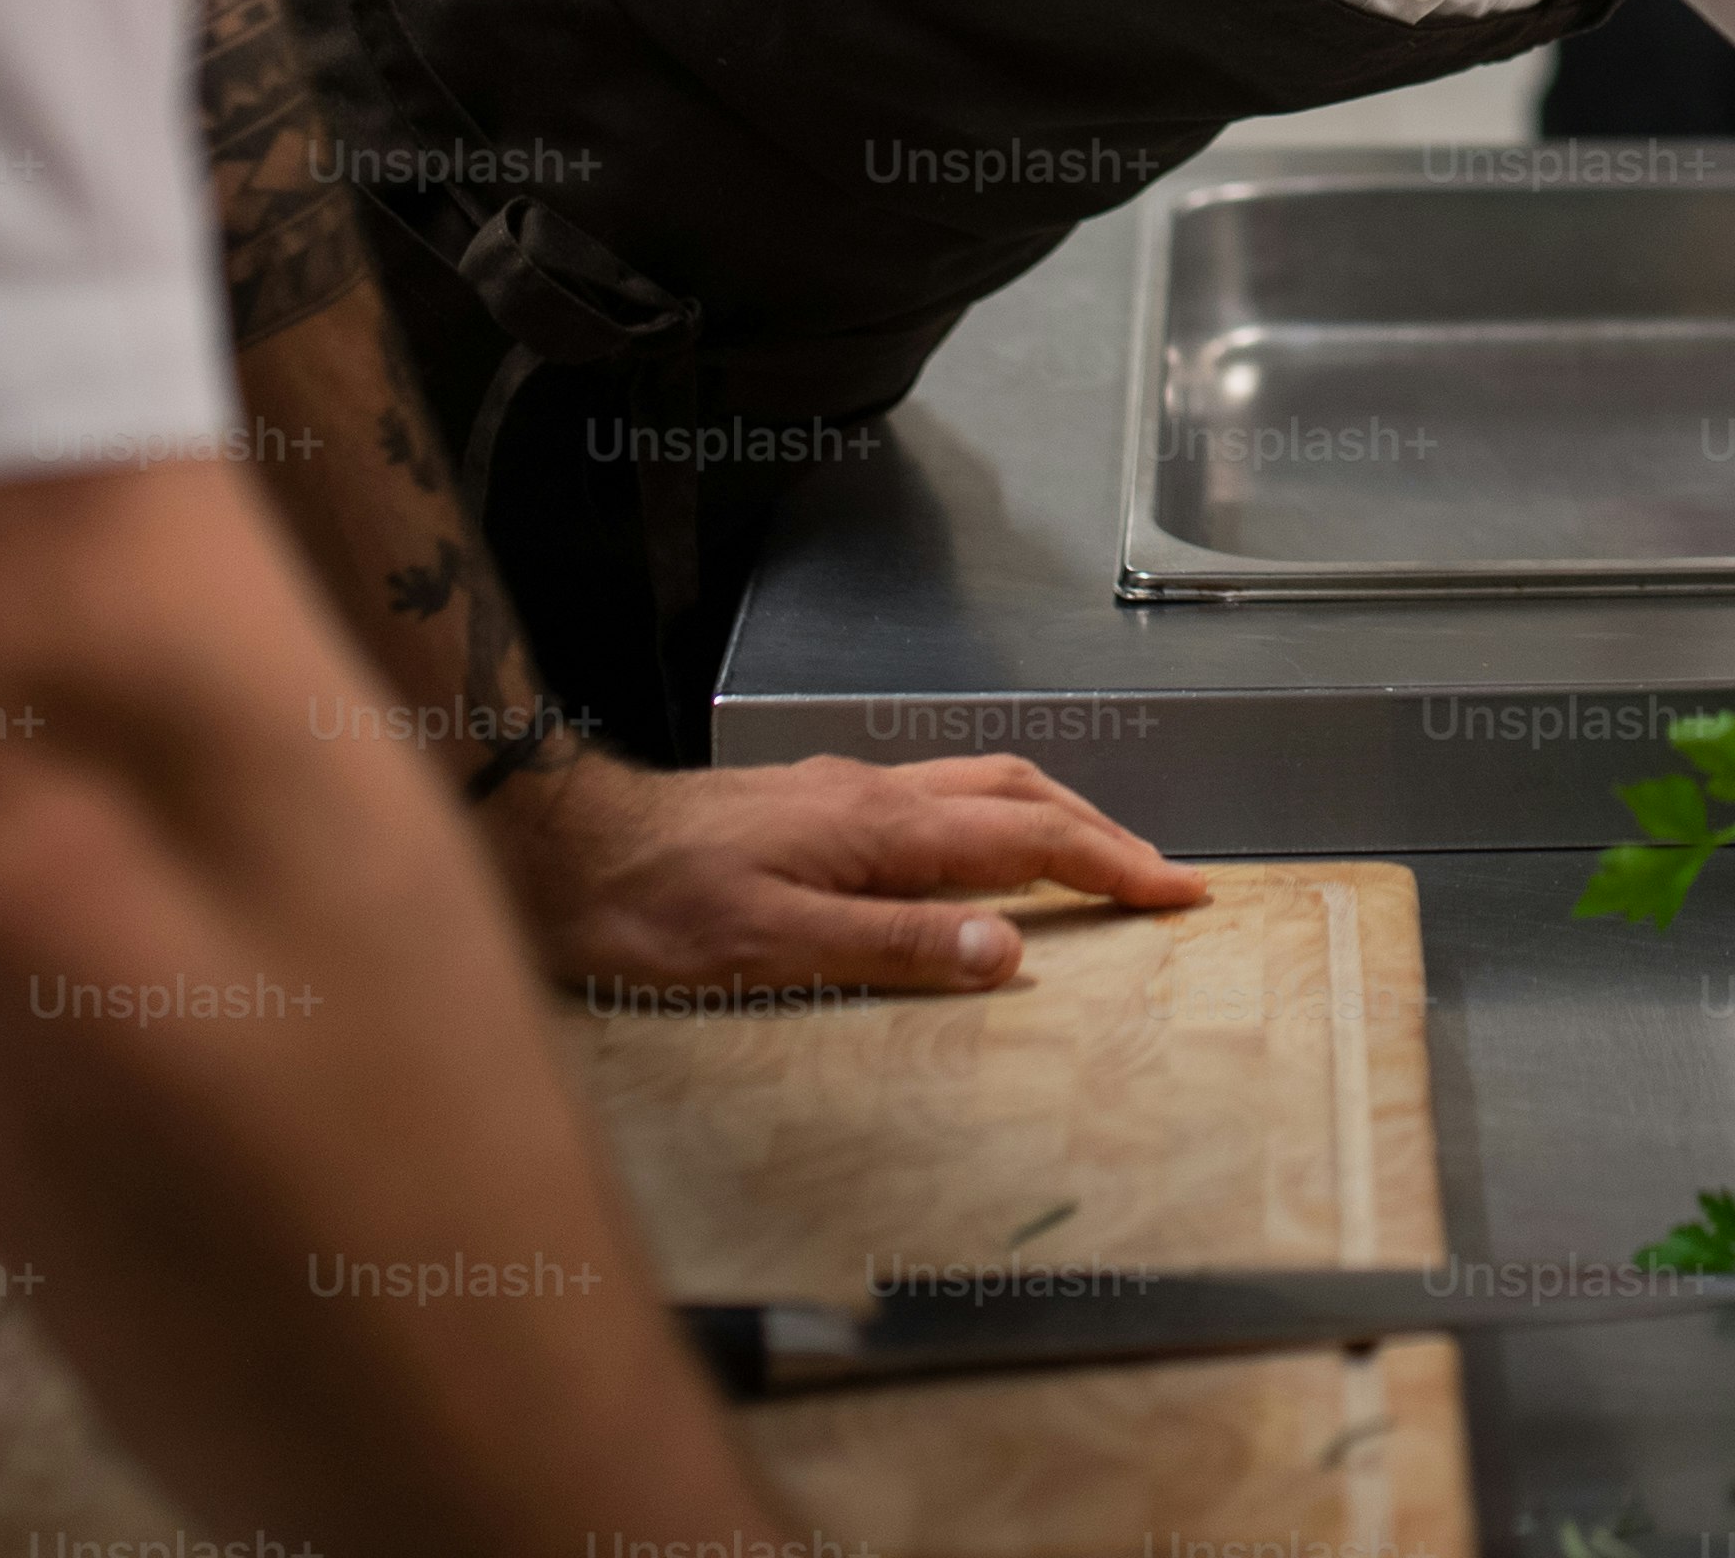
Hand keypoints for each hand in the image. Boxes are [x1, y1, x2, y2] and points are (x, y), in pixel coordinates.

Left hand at [489, 751, 1206, 993]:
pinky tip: (971, 861)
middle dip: (1102, 830)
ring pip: (978, 785)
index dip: (1113, 866)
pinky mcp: (809, 806)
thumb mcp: (769, 946)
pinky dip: (991, 822)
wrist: (555, 842)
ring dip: (1051, 818)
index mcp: (881, 827)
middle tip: (1156, 879)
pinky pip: (934, 800)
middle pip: (1020, 792)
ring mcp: (840, 793)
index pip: (1030, 840)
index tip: (1179, 893)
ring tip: (1090, 862)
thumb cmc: (648, 904)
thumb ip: (893, 944)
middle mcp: (873, 794)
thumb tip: (1008, 949)